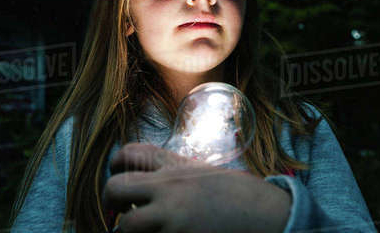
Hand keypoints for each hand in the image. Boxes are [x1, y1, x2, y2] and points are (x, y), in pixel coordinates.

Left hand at [102, 143, 290, 232]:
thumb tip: (145, 184)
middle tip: (121, 213)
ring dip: (129, 232)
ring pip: (126, 227)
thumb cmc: (237, 196)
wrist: (267, 215)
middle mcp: (168, 187)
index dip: (116, 165)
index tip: (119, 179)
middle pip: (115, 188)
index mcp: (174, 166)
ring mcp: (172, 217)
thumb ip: (172, 173)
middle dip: (112, 202)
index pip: (128, 154)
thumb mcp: (202, 173)